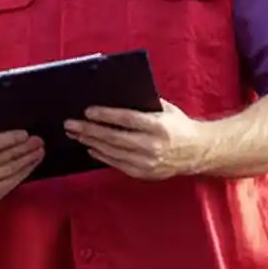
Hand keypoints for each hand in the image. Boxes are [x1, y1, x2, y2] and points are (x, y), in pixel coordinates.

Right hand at [0, 125, 44, 202]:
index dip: (8, 139)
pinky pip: (10, 183)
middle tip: (38, 140)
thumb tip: (12, 123)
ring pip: (8, 172)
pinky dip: (24, 173)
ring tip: (39, 150)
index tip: (24, 133)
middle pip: (2, 158)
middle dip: (23, 149)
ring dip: (27, 161)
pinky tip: (32, 163)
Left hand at [64, 99, 207, 180]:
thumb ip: (143, 103)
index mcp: (158, 125)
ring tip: (75, 134)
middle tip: (70, 124)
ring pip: (112, 152)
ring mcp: (147, 162)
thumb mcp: (165, 108)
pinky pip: (117, 164)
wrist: (197, 152)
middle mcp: (151, 146)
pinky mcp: (144, 173)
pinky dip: (102, 156)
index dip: (105, 115)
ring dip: (90, 142)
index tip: (87, 111)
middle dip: (89, 130)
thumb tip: (115, 95)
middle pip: (113, 137)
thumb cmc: (178, 125)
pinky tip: (90, 147)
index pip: (126, 119)